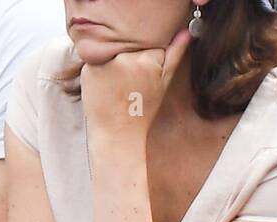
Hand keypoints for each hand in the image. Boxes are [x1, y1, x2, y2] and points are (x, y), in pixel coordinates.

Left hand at [79, 29, 191, 143]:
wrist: (117, 134)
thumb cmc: (142, 111)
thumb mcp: (164, 83)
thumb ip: (175, 55)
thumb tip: (187, 32)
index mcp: (148, 58)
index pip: (148, 43)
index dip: (147, 60)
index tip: (143, 79)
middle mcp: (127, 57)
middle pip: (129, 46)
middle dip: (130, 61)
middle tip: (129, 86)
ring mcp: (106, 63)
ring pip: (112, 52)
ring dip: (114, 64)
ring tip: (117, 88)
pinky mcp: (89, 70)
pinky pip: (96, 61)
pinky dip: (99, 71)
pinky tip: (105, 88)